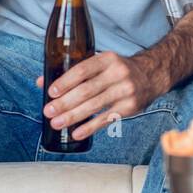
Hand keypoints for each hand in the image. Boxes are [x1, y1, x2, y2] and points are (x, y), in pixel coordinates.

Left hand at [36, 52, 166, 141]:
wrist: (150, 75)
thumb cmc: (117, 70)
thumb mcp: (99, 64)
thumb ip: (73, 72)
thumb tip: (42, 82)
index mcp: (107, 59)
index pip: (82, 70)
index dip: (65, 82)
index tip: (51, 92)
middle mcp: (118, 73)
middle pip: (86, 90)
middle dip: (64, 103)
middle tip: (48, 112)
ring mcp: (125, 91)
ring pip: (94, 106)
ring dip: (73, 116)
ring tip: (57, 123)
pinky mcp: (130, 107)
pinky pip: (106, 119)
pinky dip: (89, 127)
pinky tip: (76, 133)